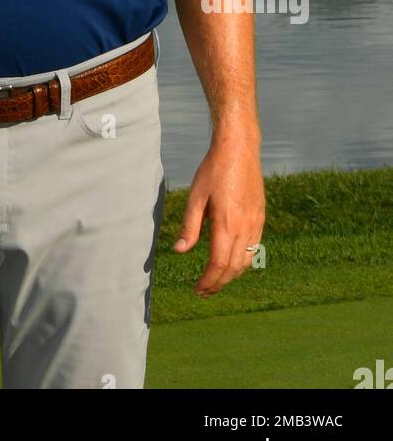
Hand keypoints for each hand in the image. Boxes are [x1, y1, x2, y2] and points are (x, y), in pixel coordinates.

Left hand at [173, 132, 264, 295]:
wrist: (239, 148)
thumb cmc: (214, 169)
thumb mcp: (196, 196)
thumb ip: (190, 226)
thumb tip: (180, 251)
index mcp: (226, 223)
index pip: (218, 264)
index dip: (208, 281)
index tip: (197, 290)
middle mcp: (245, 227)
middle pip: (234, 267)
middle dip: (218, 283)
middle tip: (203, 292)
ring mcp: (256, 222)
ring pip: (247, 260)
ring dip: (231, 275)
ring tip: (216, 280)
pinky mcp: (261, 216)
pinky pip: (254, 247)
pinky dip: (243, 261)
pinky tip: (232, 261)